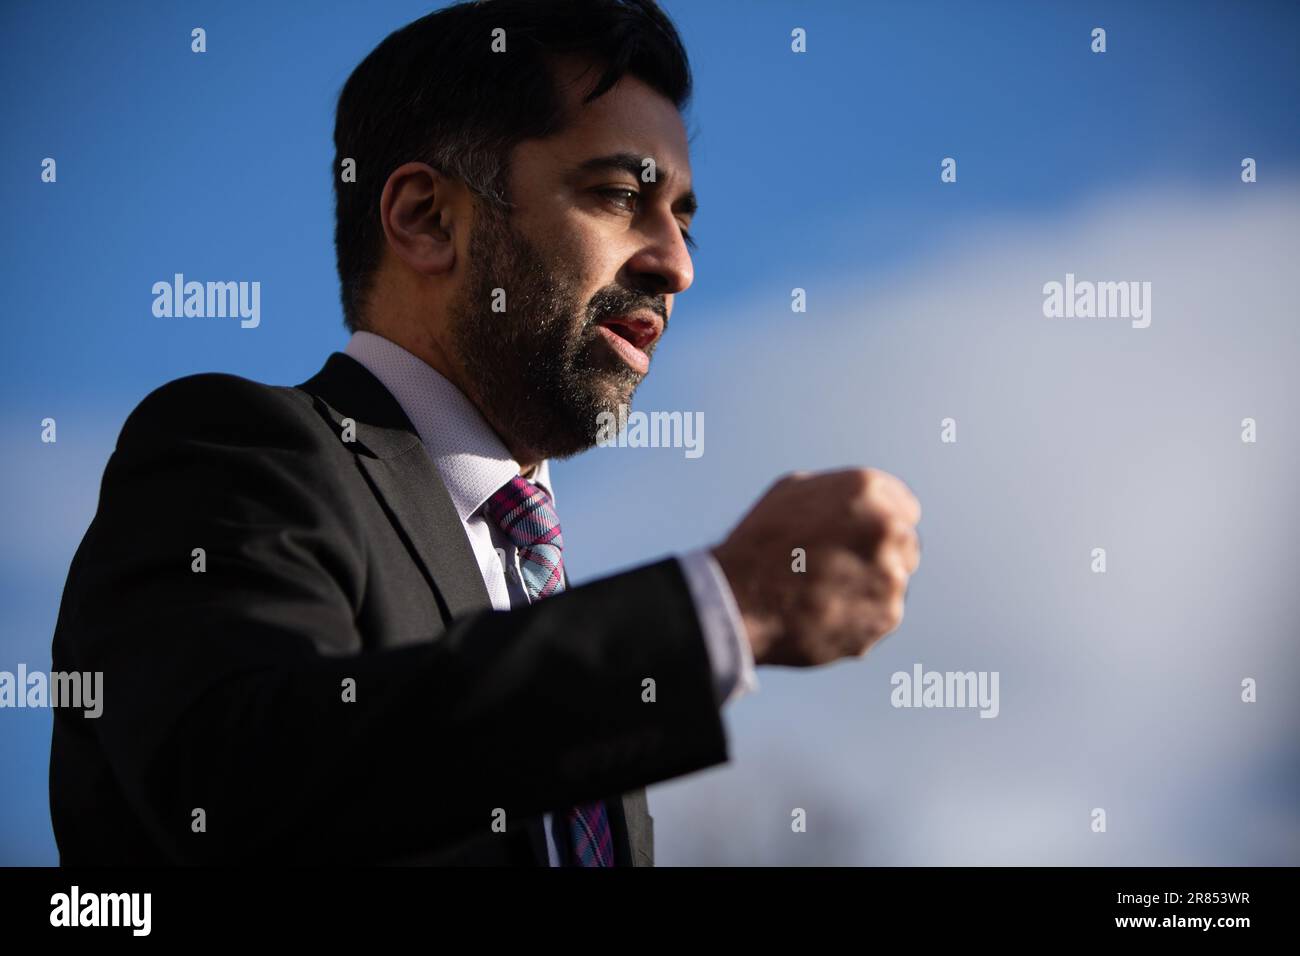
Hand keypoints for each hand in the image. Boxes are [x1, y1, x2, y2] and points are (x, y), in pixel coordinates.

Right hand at [711, 468, 920, 665]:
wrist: (738, 600)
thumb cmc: (758, 543)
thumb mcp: (792, 492)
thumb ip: (840, 493)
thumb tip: (864, 504)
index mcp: (867, 489)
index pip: (904, 509)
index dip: (878, 524)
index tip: (858, 539)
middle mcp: (887, 528)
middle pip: (904, 545)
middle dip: (878, 555)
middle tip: (838, 568)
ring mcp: (890, 575)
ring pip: (893, 582)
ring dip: (868, 587)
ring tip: (824, 592)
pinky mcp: (886, 617)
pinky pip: (881, 616)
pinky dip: (859, 617)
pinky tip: (825, 613)